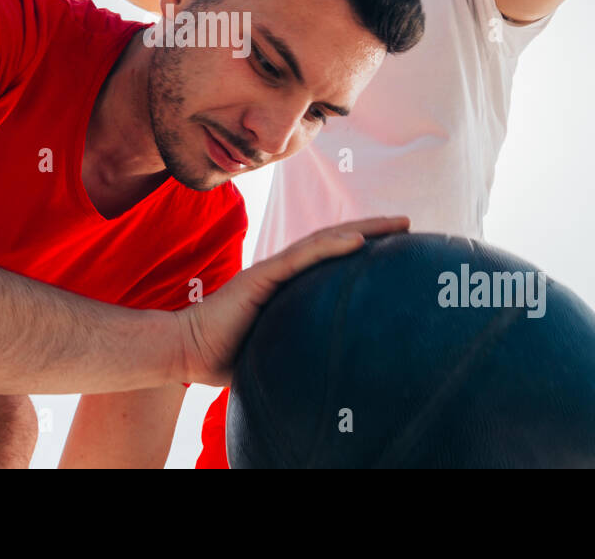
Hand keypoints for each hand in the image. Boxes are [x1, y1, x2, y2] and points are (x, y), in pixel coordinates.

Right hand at [175, 215, 409, 387]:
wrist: (187, 351)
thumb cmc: (225, 357)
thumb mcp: (275, 350)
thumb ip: (300, 348)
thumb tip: (333, 370)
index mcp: (287, 286)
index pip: (330, 260)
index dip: (361, 248)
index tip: (394, 246)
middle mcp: (283, 271)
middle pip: (334, 241)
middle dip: (373, 229)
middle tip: (407, 224)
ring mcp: (272, 271)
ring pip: (324, 241)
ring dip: (363, 229)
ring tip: (397, 224)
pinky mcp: (261, 277)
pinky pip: (301, 258)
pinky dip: (331, 246)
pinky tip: (358, 241)